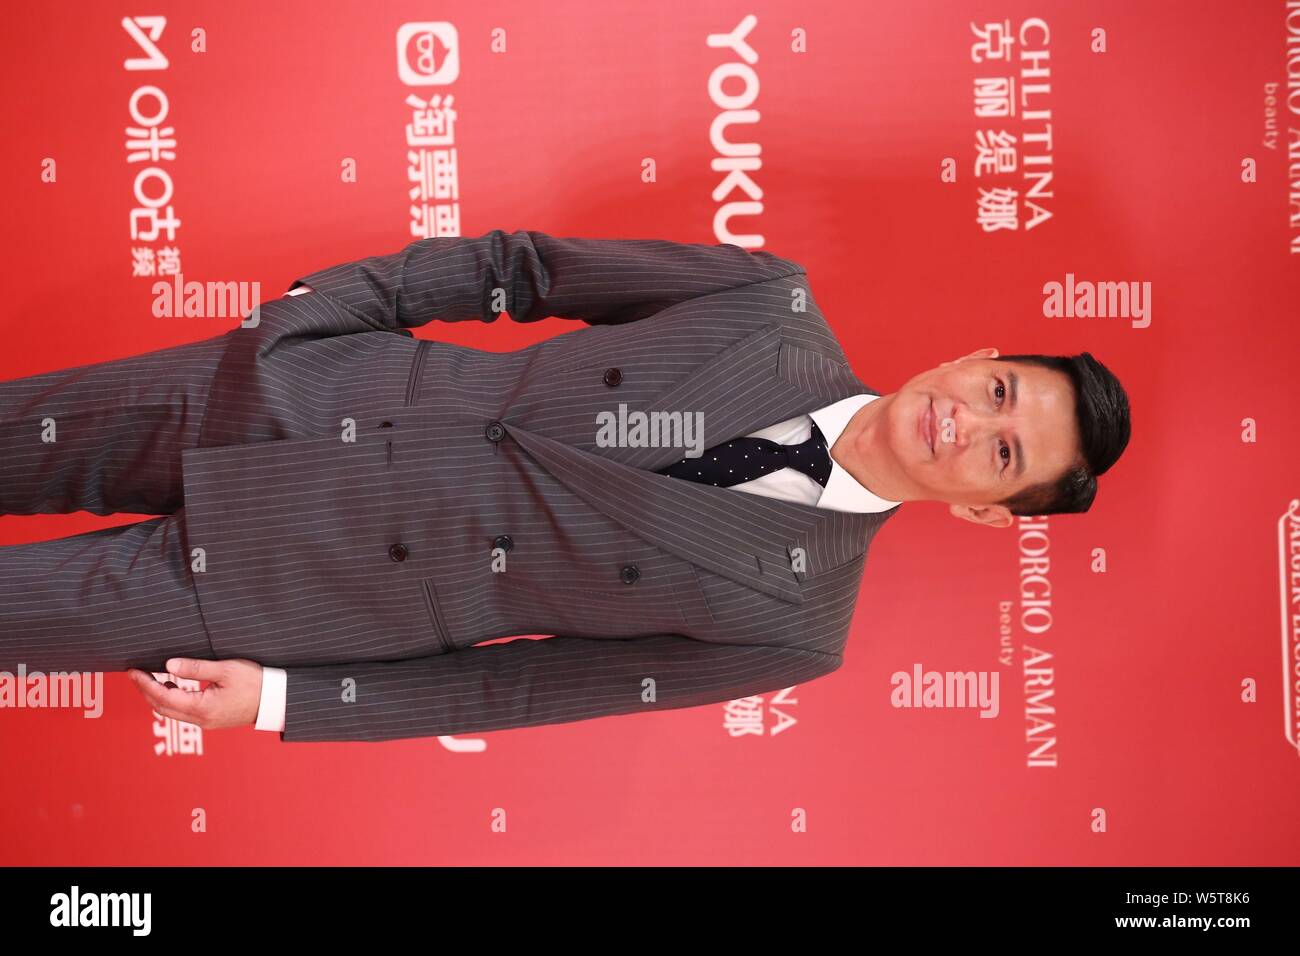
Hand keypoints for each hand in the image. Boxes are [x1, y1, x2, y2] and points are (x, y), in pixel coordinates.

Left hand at [126, 658, 263, 729]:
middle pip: (162, 708)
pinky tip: (173, 686)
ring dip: (157, 696)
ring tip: (151, 678)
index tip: (133, 671)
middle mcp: (201, 719)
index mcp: (203, 707)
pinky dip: (171, 700)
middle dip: (145, 691)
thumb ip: (196, 667)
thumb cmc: (255, 682)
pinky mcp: (211, 720)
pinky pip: (183, 713)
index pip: (163, 697)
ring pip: (171, 712)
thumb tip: (169, 664)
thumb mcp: (226, 669)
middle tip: (136, 673)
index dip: (145, 684)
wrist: (276, 700)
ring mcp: (206, 722)